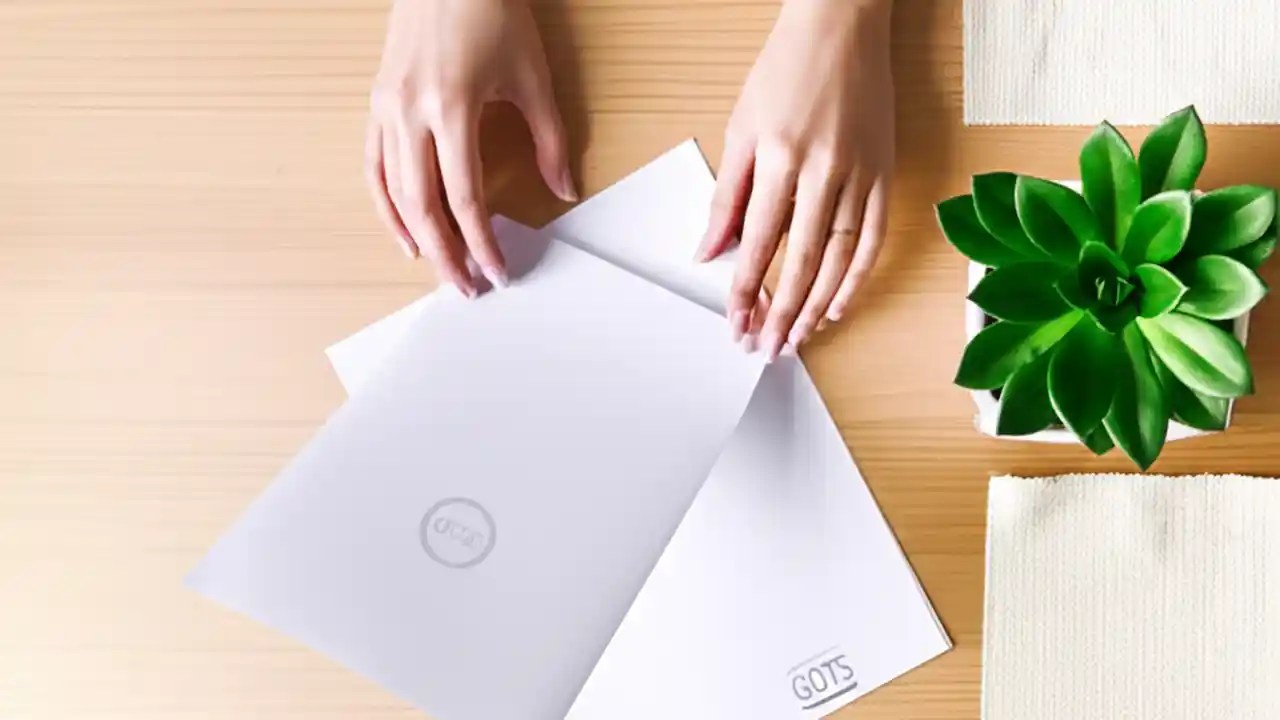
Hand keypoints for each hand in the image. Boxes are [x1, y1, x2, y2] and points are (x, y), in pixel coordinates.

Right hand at [366, 0, 576, 295]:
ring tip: (438, 268)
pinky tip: (403, 234)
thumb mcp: (533, 77)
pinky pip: (372, 166)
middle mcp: (411, 113)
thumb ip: (550, 139)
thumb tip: (564, 190)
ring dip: (416, 237)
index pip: (465, 198)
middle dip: (447, 254)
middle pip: (424, 205)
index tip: (498, 271)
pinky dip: (385, 205)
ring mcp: (387, 108)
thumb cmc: (492, 13)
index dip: (482, 242)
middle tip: (466, 288)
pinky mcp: (376, 103)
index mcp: (452, 108)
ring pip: (393, 191)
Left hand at [698, 0, 893, 359]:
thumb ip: (726, 197)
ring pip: (840, 257)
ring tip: (799, 337)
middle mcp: (822, 170)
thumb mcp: (740, 128)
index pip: (758, 243)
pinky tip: (839, 304)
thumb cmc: (784, 71)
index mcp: (778, 157)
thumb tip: (709, 252)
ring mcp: (860, 173)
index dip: (746, 291)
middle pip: (801, 260)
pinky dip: (858, 276)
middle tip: (767, 347)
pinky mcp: (884, 172)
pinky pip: (874, 237)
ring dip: (819, 305)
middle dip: (782, 311)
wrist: (841, 26)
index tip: (735, 325)